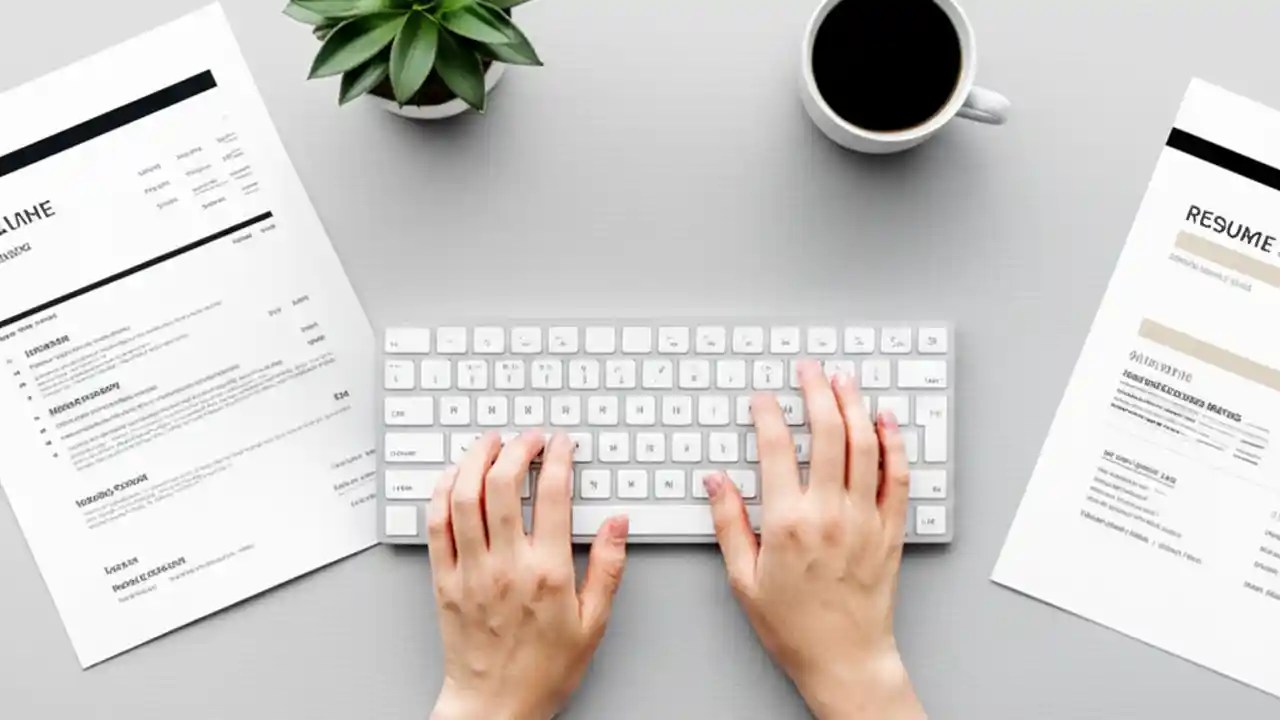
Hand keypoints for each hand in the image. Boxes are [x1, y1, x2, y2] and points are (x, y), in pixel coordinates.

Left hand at [428, 432, 629, 719]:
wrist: (496, 707)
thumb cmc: (544, 670)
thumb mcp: (594, 623)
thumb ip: (609, 568)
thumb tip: (618, 524)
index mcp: (548, 572)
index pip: (552, 495)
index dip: (557, 458)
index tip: (561, 444)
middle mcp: (506, 565)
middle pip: (502, 485)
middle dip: (515, 448)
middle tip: (527, 438)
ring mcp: (470, 571)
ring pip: (464, 496)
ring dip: (475, 460)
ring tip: (489, 444)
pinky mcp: (444, 580)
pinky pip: (436, 525)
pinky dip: (442, 493)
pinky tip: (453, 478)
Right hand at [705, 360, 924, 719]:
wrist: (845, 659)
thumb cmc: (793, 626)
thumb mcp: (744, 578)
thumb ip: (729, 523)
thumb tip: (716, 481)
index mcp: (787, 523)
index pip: (775, 449)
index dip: (767, 413)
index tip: (763, 397)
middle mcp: (829, 514)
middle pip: (826, 433)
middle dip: (816, 391)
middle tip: (808, 370)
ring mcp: (864, 519)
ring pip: (864, 445)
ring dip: (854, 405)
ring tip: (844, 381)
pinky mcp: (890, 529)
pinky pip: (897, 476)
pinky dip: (893, 443)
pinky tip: (885, 421)